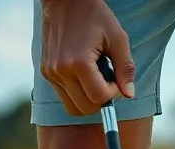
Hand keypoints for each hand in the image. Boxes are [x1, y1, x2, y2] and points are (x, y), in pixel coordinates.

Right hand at [40, 0, 134, 116]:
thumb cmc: (94, 15)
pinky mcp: (46, 72)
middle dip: (100, 99)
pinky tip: (84, 75)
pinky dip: (77, 93)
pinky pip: (63, 96)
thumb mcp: (118, 38)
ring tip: (95, 77)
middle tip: (106, 80)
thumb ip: (126, 68)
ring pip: (72, 107)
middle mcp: (60, 70)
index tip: (115, 78)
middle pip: (84, 108)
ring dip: (88, 99)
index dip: (113, 93)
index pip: (99, 98)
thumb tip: (128, 94)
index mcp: (78, 62)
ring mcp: (50, 72)